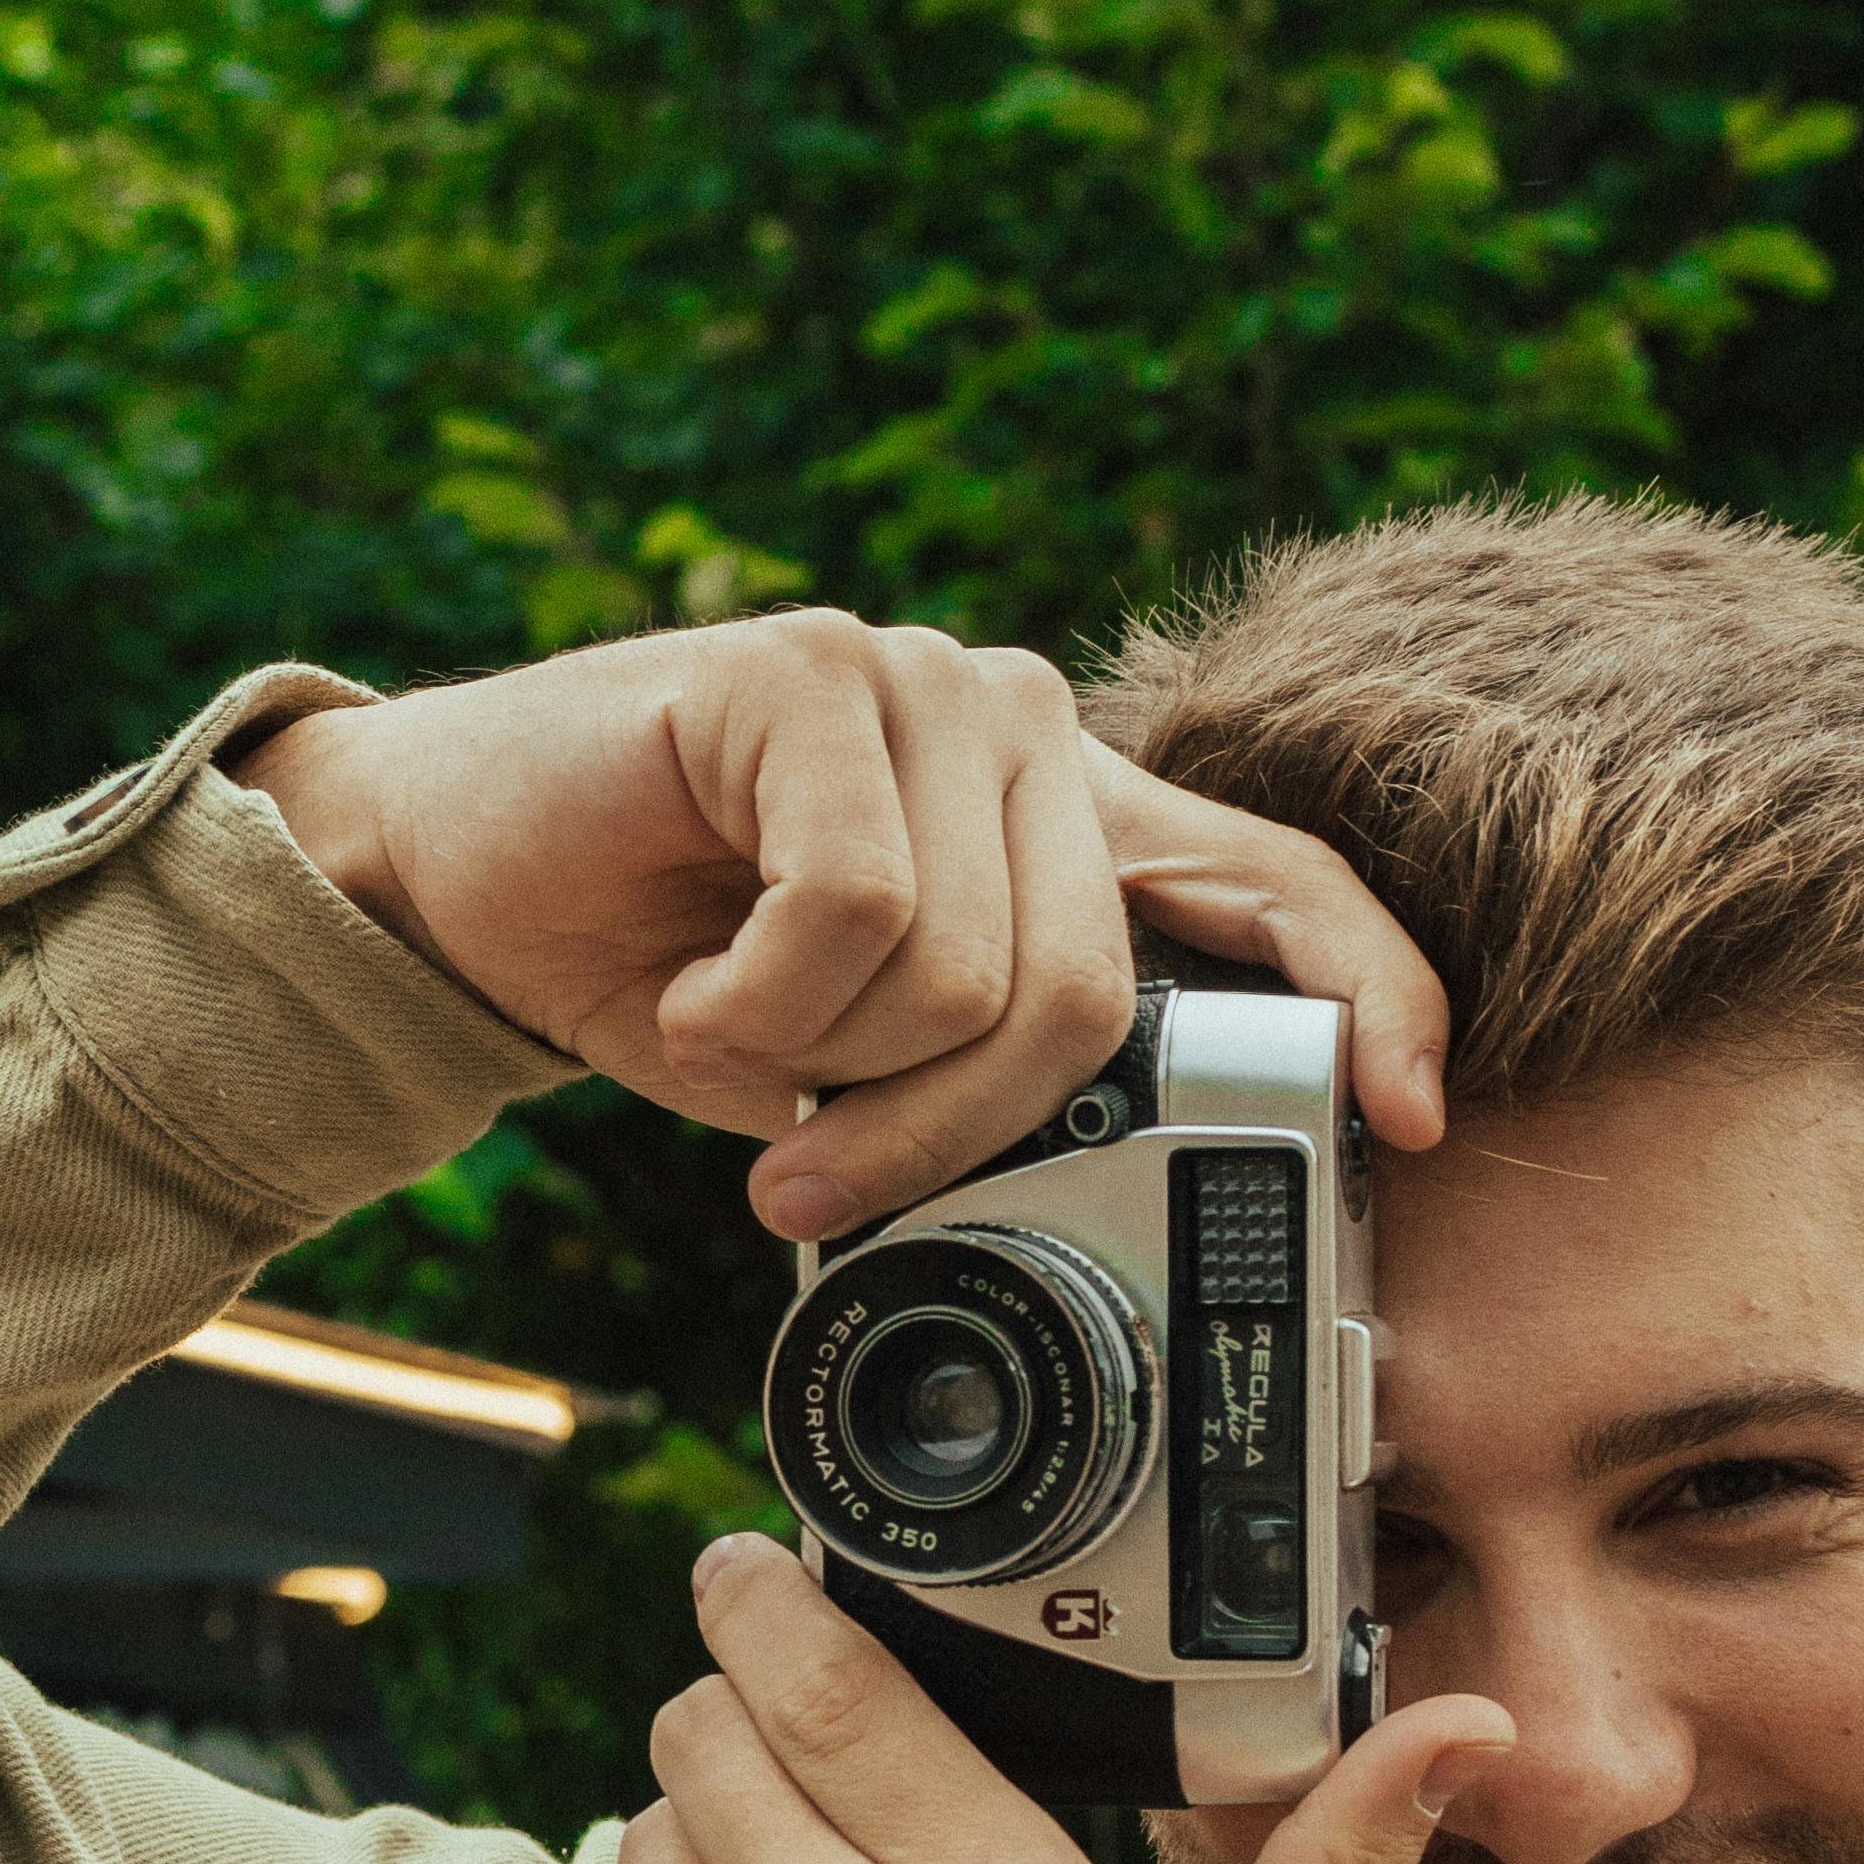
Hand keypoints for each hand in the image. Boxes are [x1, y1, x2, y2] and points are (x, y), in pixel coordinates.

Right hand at [243, 610, 1449, 1232]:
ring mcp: (920, 677)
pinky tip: (692, 985)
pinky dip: (758, 1007)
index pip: (1278, 880)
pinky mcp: (807, 671)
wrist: (452, 881)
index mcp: (1067, 814)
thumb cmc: (667, 966)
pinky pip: (851, 914)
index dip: (1370, 994)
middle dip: (947, 1137)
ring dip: (829, 1072)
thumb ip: (994, 1079)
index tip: (1411, 1120)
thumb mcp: (863, 1054)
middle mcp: (1022, 723)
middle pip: (1084, 994)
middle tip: (819, 1185)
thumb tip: (1107, 1192)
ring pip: (962, 969)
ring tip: (737, 1043)